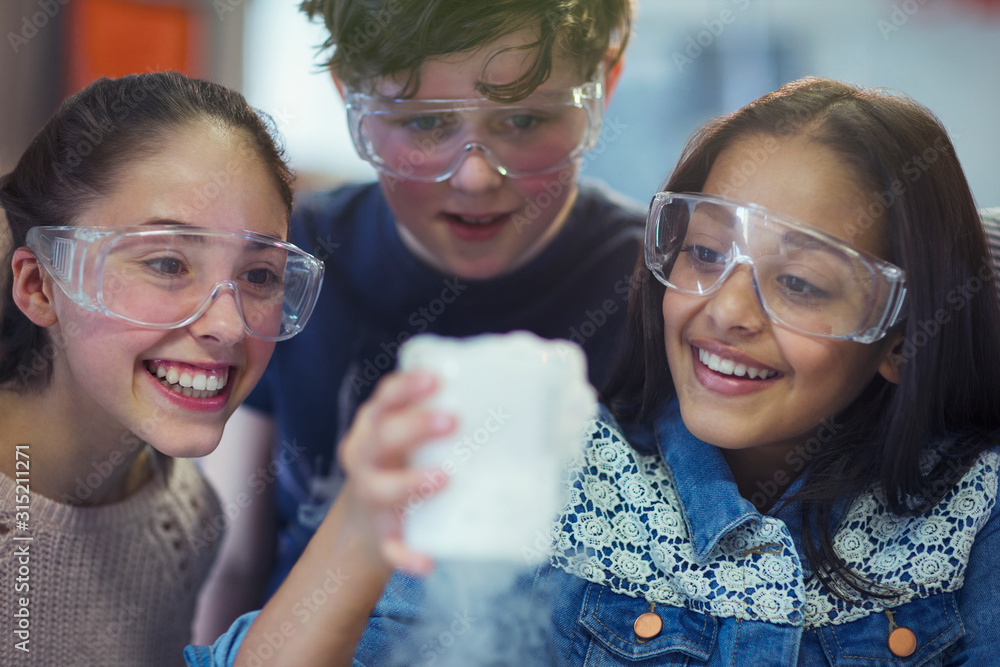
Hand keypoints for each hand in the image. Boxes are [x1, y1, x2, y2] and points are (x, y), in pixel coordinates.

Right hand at [338, 370, 455, 574]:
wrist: (365, 522)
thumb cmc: (407, 464)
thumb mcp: (414, 436)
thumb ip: (448, 421)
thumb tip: (534, 409)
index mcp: (376, 425)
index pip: (386, 398)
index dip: (407, 387)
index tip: (436, 379)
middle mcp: (367, 457)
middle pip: (382, 436)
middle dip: (415, 426)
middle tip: (452, 421)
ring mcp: (370, 496)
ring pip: (379, 488)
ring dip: (410, 483)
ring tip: (443, 479)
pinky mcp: (380, 534)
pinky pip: (390, 545)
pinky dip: (405, 554)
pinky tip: (426, 563)